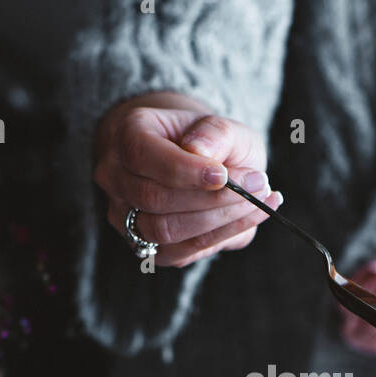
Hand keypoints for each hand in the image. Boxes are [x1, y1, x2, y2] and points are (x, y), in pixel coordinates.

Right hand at [95, 94, 281, 265]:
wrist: (198, 162)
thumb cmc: (209, 141)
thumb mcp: (222, 125)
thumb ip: (215, 132)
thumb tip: (201, 153)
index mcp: (127, 135)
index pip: (143, 156)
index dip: (184, 170)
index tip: (224, 174)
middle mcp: (115, 177)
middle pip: (154, 198)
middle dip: (211, 198)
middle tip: (259, 185)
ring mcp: (125, 216)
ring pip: (165, 230)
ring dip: (218, 221)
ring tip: (259, 201)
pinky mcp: (147, 247)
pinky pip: (181, 251)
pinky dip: (221, 237)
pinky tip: (252, 218)